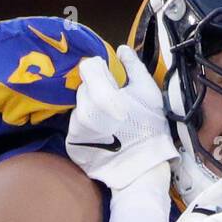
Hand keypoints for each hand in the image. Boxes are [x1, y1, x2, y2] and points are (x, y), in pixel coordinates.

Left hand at [67, 44, 178, 189]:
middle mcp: (81, 111)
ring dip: (93, 109)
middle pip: (85, 87)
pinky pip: (78, 126)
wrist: (141, 171)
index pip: (89, 67)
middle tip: (116, 104)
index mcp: (99, 95)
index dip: (102, 70)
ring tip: (112, 122)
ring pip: (81, 107)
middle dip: (98, 91)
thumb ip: (134, 67)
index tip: (113, 79)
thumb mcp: (149, 94)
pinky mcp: (72, 145)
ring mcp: (74, 130)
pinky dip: (89, 127)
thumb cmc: (148, 130)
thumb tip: (122, 50)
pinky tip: (105, 136)